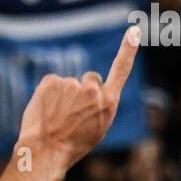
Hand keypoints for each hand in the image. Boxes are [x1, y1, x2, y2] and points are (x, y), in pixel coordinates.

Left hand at [16, 26, 140, 168]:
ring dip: (64, 96)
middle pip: (90, 80)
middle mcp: (92, 89)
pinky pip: (53, 83)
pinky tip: (47, 109)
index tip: (133, 31)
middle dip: (83, 91)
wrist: (47, 149)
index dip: (128, 49)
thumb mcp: (98, 126)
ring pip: (69, 85)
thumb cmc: (75, 143)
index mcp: (109, 102)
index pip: (121, 70)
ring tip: (58, 117)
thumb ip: (99, 104)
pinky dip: (49, 94)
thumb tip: (87, 90)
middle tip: (74, 113)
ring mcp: (71, 83)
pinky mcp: (51, 81)